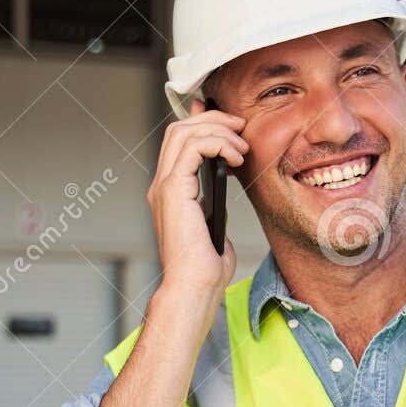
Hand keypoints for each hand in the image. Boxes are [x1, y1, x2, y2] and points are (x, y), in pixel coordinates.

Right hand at [147, 98, 245, 303]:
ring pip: (184, 132)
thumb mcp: (214, 226)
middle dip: (213, 119)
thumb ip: (213, 205)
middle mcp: (162, 186)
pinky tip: (236, 159)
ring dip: (219, 130)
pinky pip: (193, 148)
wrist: (194, 287)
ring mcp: (164, 187)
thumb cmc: (205, 268)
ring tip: (242, 147)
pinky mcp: (173, 191)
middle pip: (179, 129)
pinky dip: (218, 144)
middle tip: (241, 127)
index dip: (203, 122)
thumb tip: (224, 188)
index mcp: (170, 192)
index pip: (178, 141)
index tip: (232, 123)